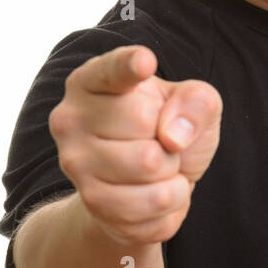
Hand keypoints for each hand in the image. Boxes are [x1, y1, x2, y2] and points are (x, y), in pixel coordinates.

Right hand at [48, 44, 222, 245]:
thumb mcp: (195, 105)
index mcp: (92, 80)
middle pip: (144, 120)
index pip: (111, 70)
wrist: (148, 188)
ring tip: (160, 167)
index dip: (130, 65)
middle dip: (170, 135)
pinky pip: (154, 206)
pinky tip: (155, 193)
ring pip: (150, 165)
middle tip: (160, 141)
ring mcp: (75, 163)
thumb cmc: (169, 130)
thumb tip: (172, 134)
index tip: (145, 61)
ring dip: (172, 172)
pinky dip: (172, 202)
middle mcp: (70, 118)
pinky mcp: (92, 204)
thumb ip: (197, 102)